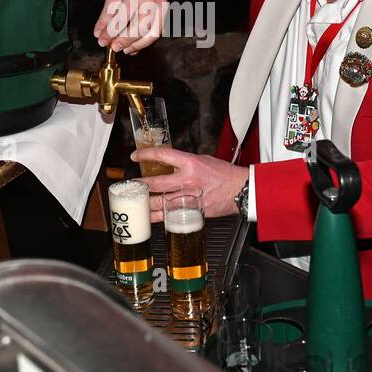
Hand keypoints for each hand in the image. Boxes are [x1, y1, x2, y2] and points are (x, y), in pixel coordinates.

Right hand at [94, 0, 166, 53]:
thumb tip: (130, 50)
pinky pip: (110, 9)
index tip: (128, 51)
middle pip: (138, 27)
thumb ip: (142, 27)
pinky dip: (102, 22)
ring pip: (122, 19)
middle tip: (114, 47)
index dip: (139, 44)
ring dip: (110, 33)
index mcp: (161, 6)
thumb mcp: (149, 5)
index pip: (153, 32)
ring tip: (102, 40)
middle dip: (124, 40)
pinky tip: (98, 29)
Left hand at [131, 145, 249, 222]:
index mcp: (190, 164)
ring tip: (135, 200)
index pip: (162, 156)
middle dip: (140, 184)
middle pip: (156, 183)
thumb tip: (166, 164)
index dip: (145, 155)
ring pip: (160, 202)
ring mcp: (189, 198)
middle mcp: (188, 181)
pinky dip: (157, 217)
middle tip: (131, 184)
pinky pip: (169, 216)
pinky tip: (148, 215)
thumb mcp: (202, 160)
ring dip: (145, 202)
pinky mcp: (192, 212)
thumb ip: (183, 163)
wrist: (240, 190)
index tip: (135, 156)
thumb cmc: (223, 174)